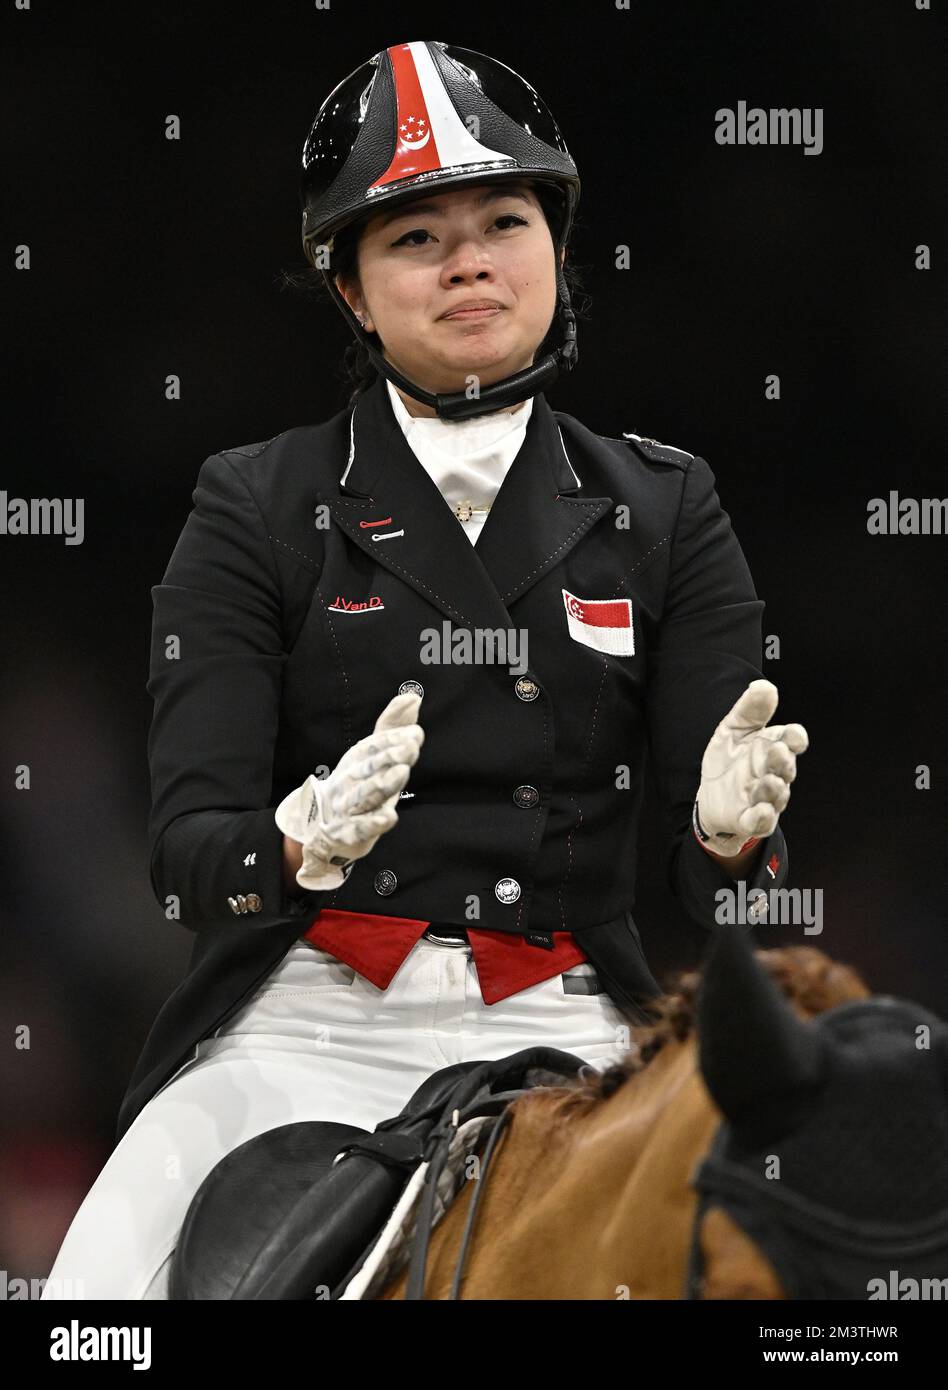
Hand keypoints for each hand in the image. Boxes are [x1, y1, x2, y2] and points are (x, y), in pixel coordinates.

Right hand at [275, 691, 423, 889]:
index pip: (374, 747)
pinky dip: (372, 824)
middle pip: (370, 768)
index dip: (393, 739)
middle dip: (389, 756)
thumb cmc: (356, 783)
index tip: (415, 733)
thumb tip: (413, 696)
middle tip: (411, 746)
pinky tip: (389, 818)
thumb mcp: (373, 754)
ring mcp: (348, 807)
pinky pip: (360, 828)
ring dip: (382, 784)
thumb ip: (393, 726)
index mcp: (357, 760)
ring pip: (365, 796)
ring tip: (402, 773)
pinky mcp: (349, 833)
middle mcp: (351, 781)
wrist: (321, 825)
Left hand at [694, 680, 807, 855]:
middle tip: (778, 751)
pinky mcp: (750, 819)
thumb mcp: (733, 730)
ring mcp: (765, 797)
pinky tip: (761, 812)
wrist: (711, 795)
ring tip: (768, 781)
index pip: (792, 740)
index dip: (794, 738)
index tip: (792, 736)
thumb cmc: (729, 759)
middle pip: (785, 766)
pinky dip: (762, 818)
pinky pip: (761, 822)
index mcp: (772, 746)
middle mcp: (774, 772)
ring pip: (776, 794)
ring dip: (773, 788)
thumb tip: (764, 685)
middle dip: (782, 760)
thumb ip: (749, 710)